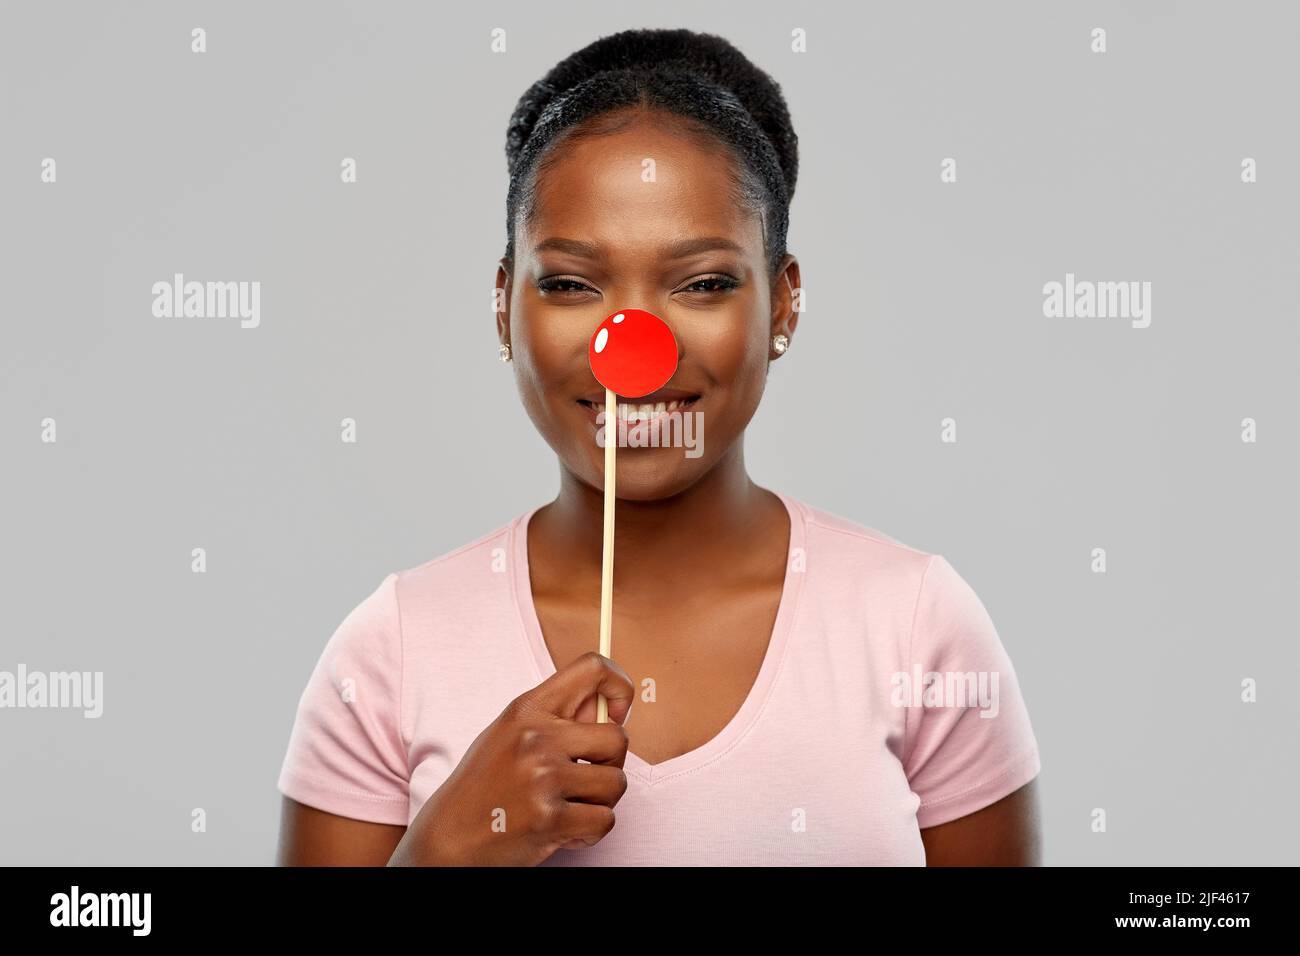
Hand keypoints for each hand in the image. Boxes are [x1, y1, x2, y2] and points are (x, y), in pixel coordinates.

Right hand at [388, 651, 634, 865]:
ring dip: (600, 802)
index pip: (592, 668)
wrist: (447, 839)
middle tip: (585, 779)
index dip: (619, 685)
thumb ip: (556, 719)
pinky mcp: (550, 818)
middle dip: (611, 763)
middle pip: (617, 738)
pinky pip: (605, 820)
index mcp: (526, 709)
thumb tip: (611, 708)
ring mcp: (543, 777)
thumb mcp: (509, 735)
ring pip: (617, 783)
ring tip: (567, 807)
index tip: (619, 712)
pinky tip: (562, 830)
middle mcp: (536, 737)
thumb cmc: (482, 788)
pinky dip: (589, 832)